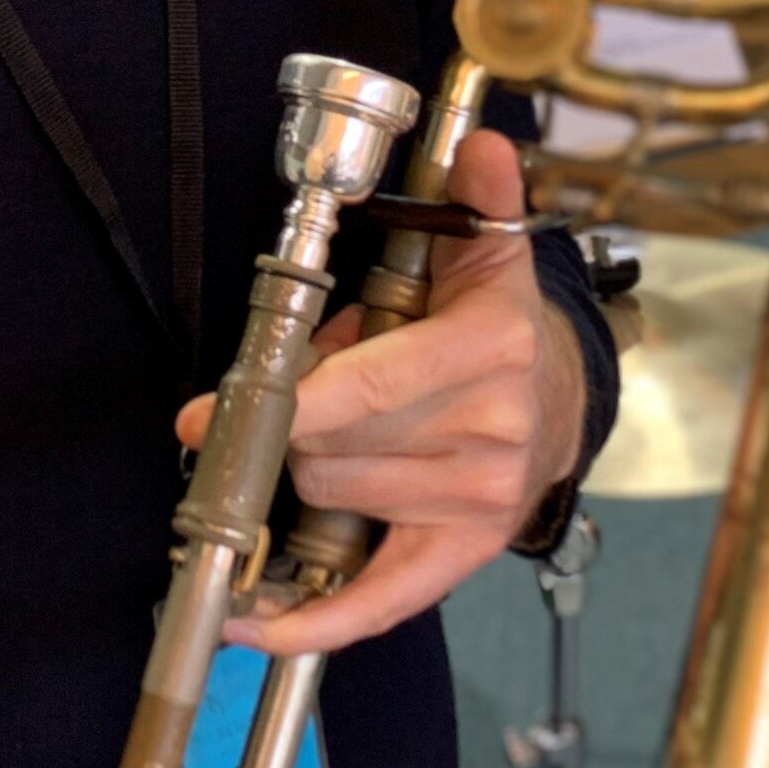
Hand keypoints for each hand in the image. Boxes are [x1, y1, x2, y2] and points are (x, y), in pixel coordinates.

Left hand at [201, 129, 583, 657]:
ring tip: (348, 433)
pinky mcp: (464, 553)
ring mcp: (479, 502)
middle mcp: (491, 434)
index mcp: (489, 351)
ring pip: (333, 500)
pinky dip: (311, 620)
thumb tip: (477, 144)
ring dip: (315, 469)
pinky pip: (378, 602)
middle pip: (331, 449)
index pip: (366, 389)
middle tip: (311, 394)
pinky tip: (251, 622)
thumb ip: (478, 197)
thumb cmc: (498, 327)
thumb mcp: (489, 253)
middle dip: (298, 422)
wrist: (564, 400)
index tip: (204, 413)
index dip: (282, 403)